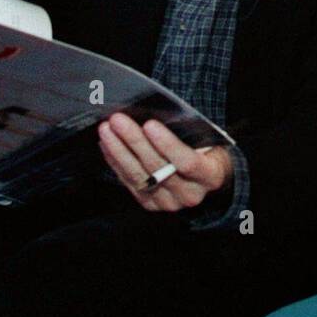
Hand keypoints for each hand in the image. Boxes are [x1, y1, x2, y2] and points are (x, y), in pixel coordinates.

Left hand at [97, 112, 232, 212]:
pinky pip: (129, 182)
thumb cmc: (207, 152)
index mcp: (210, 176)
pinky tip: (106, 144)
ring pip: (139, 176)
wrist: (205, 178)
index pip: (187, 162)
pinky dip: (115, 161)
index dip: (167, 144)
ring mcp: (168, 202)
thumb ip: (188, 132)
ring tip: (106, 130)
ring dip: (118, 150)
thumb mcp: (208, 140)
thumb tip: (155, 113)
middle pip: (158, 168)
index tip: (150, 124)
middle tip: (118, 120)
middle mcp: (190, 194)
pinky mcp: (150, 203)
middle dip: (135, 141)